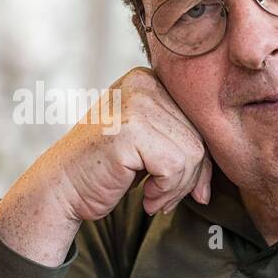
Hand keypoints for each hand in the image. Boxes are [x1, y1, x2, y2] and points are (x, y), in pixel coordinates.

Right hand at [0, 68, 212, 264]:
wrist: (58, 190)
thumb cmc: (102, 171)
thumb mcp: (146, 144)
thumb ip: (179, 141)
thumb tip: (218, 174)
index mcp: (147, 79)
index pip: (198, 118)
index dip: (199, 159)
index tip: (185, 187)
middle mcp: (141, 83)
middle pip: (200, 135)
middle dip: (190, 177)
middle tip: (164, 198)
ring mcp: (134, 104)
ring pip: (193, 153)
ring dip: (177, 188)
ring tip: (154, 198)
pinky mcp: (130, 130)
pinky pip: (177, 166)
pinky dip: (166, 191)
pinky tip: (144, 197)